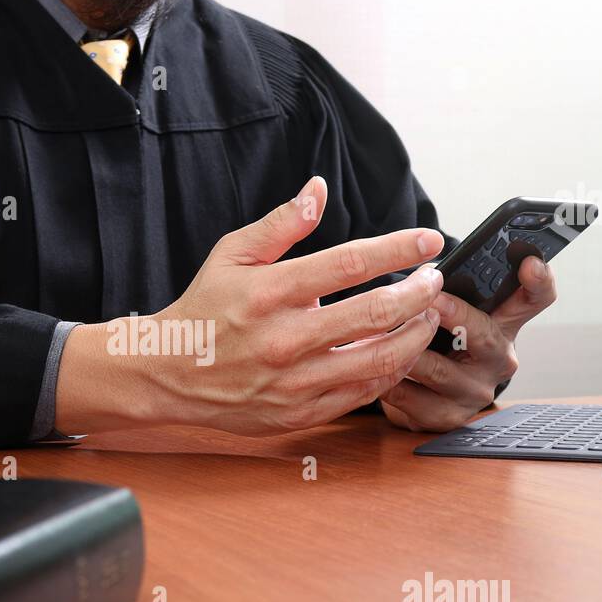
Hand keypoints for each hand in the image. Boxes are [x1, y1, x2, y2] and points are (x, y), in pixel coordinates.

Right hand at [55, 176, 445, 435]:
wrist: (167, 374)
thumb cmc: (203, 310)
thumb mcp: (232, 255)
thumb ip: (281, 224)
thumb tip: (319, 189)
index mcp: (271, 292)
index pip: (351, 263)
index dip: (399, 248)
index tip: (429, 241)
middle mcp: (285, 339)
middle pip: (376, 314)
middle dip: (419, 294)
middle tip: (433, 280)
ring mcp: (294, 381)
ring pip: (379, 359)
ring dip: (414, 335)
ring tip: (425, 317)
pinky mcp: (298, 412)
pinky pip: (361, 393)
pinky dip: (389, 371)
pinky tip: (397, 352)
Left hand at [380, 256, 556, 431]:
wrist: (425, 393)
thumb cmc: (439, 339)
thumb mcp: (452, 311)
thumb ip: (450, 288)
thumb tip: (426, 274)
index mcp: (505, 323)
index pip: (536, 298)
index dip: (538, 280)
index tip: (529, 261)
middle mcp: (499, 360)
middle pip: (485, 335)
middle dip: (455, 315)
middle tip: (430, 299)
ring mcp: (475, 393)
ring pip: (438, 369)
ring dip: (404, 350)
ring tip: (377, 333)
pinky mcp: (446, 418)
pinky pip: (409, 398)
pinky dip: (385, 381)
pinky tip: (367, 367)